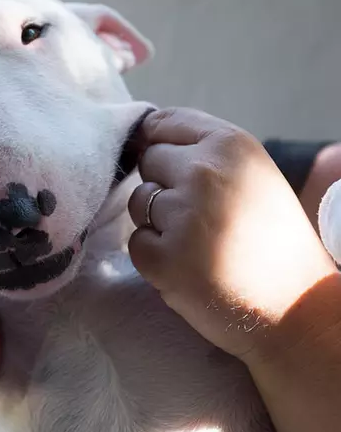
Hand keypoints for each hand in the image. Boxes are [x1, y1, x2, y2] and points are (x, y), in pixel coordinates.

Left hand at [126, 107, 337, 361]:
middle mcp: (203, 171)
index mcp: (230, 144)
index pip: (163, 122)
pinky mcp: (162, 257)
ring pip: (139, 201)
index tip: (174, 169)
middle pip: (148, 161)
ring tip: (199, 244)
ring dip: (158, 222)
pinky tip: (190, 268)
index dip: (160, 144)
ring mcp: (181, 214)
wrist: (295, 309)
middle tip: (202, 218)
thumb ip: (204, 152)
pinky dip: (154, 258)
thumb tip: (145, 136)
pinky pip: (136, 243)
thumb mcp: (252, 176)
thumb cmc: (271, 241)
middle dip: (164, 186)